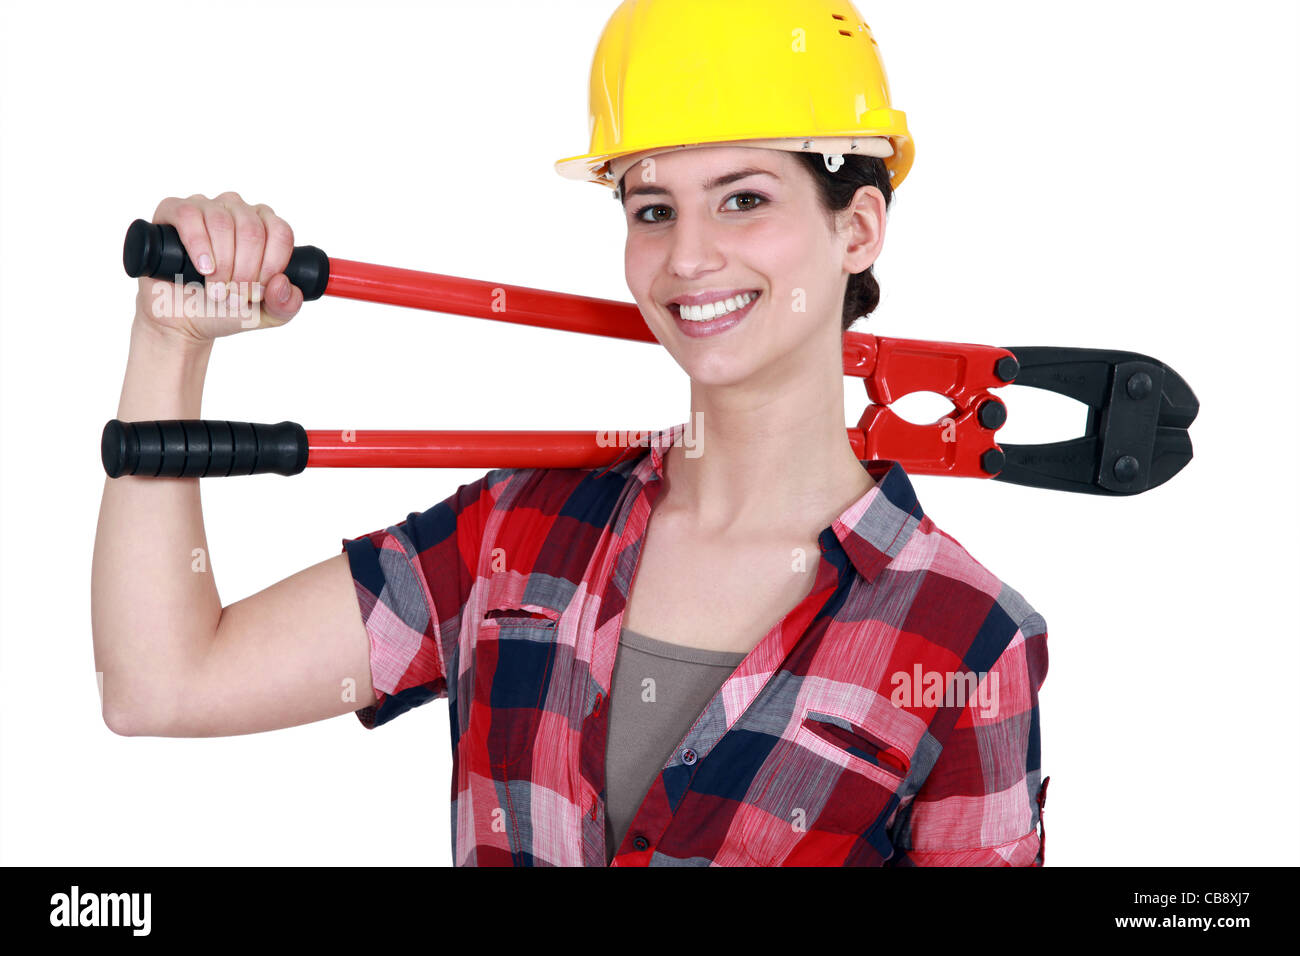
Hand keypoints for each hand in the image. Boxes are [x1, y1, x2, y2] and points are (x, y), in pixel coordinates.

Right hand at [134, 191, 303, 345]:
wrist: (183, 320)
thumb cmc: (225, 310)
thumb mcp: (266, 314)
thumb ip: (286, 306)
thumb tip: (282, 283)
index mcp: (265, 226)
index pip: (280, 233)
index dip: (271, 266)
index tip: (257, 293)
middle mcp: (238, 210)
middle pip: (252, 230)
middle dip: (245, 271)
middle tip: (234, 296)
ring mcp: (206, 207)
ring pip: (222, 223)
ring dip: (222, 263)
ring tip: (216, 289)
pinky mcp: (173, 210)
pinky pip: (189, 215)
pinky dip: (198, 244)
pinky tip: (203, 266)